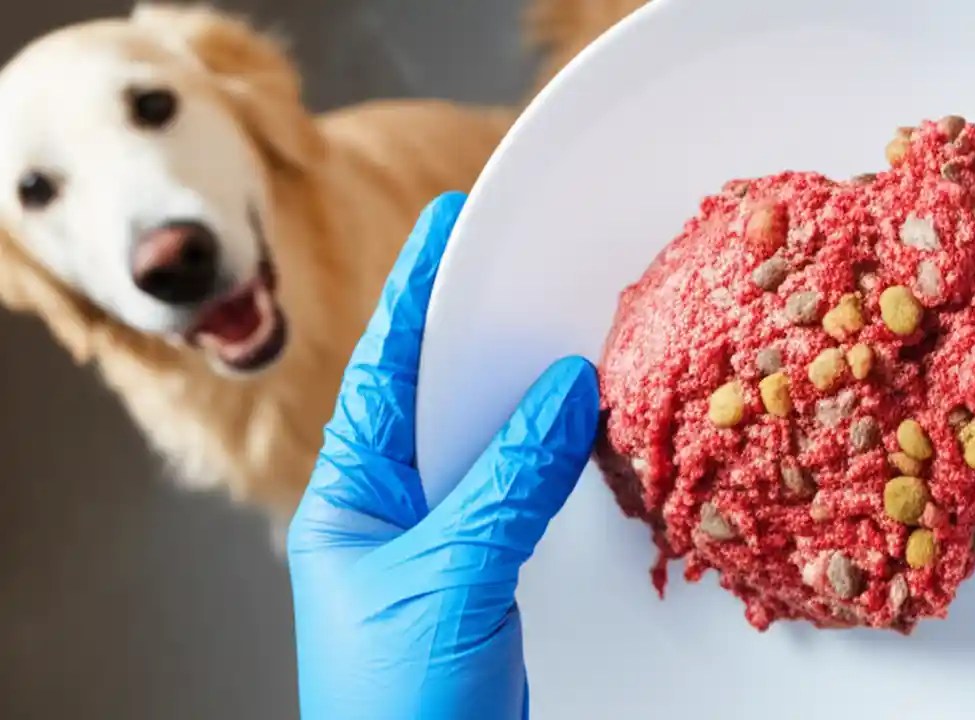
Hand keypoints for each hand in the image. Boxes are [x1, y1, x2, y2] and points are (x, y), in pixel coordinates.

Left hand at [286, 193, 600, 718]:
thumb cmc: (395, 706)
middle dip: (477, 331)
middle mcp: (392, 508)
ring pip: (487, 443)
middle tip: (520, 264)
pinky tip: (579, 429)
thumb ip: (508, 482)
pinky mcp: (487, 571)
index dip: (416, 292)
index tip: (449, 223)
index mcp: (351, 496)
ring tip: (558, 330)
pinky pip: (519, 490)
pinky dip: (551, 456)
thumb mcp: (450, 576)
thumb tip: (562, 392)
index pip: (385, 370)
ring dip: (523, 394)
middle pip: (439, 396)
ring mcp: (441, 539)